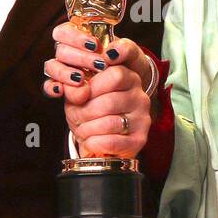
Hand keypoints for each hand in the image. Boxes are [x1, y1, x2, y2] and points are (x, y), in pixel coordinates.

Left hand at [43, 23, 151, 158]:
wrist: (96, 140)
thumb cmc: (89, 112)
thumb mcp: (77, 96)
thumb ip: (75, 88)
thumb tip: (80, 92)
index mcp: (128, 78)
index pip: (116, 75)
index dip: (93, 86)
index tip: (82, 95)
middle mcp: (140, 96)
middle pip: (110, 101)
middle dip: (85, 112)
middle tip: (78, 117)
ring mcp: (142, 119)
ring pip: (110, 123)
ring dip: (88, 129)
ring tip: (83, 130)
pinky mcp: (139, 140)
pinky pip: (112, 142)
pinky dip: (95, 143)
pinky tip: (90, 141)